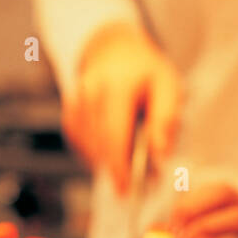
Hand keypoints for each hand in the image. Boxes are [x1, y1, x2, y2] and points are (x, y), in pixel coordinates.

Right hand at [63, 22, 181, 193]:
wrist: (114, 49)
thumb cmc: (145, 72)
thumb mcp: (169, 86)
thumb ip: (167, 119)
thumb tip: (161, 154)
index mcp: (118, 85)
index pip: (114, 133)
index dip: (119, 165)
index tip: (126, 188)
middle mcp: (91, 91)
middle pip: (99, 143)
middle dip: (116, 168)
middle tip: (134, 184)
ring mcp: (76, 100)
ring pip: (87, 145)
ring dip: (106, 161)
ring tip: (127, 164)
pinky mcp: (69, 110)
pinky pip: (78, 141)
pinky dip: (93, 152)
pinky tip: (108, 152)